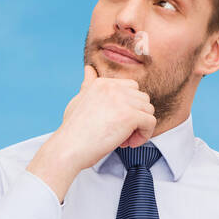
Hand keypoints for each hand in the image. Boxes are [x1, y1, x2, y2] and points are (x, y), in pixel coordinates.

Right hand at [27, 64, 156, 200]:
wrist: (67, 149)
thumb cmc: (72, 132)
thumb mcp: (78, 101)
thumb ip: (87, 85)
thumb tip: (89, 70)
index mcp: (102, 83)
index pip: (131, 88)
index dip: (128, 107)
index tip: (116, 122)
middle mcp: (113, 88)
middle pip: (142, 99)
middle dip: (136, 117)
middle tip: (121, 134)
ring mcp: (122, 101)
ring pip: (148, 110)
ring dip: (140, 127)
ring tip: (124, 140)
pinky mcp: (130, 116)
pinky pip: (150, 122)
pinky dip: (144, 135)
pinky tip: (129, 143)